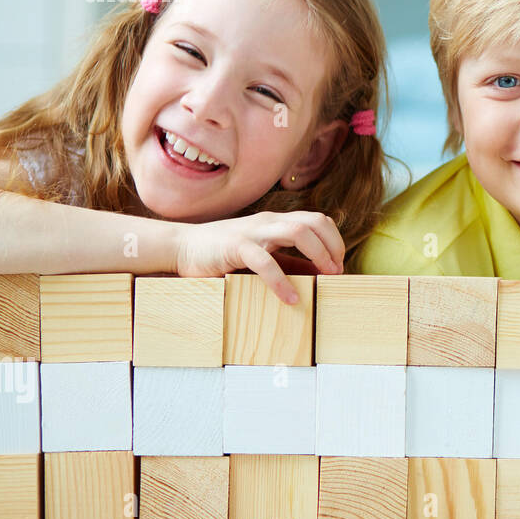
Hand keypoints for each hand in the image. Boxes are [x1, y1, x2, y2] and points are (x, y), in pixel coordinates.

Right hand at [174, 211, 344, 304]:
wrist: (182, 246)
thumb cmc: (224, 253)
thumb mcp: (263, 255)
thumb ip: (290, 262)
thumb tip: (321, 274)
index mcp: (277, 222)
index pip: (318, 221)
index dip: (334, 241)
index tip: (338, 266)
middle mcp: (269, 222)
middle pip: (314, 222)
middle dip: (333, 245)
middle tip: (337, 272)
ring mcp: (253, 232)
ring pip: (297, 231)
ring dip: (318, 254)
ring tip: (326, 277)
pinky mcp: (235, 246)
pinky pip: (265, 261)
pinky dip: (281, 280)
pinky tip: (291, 298)